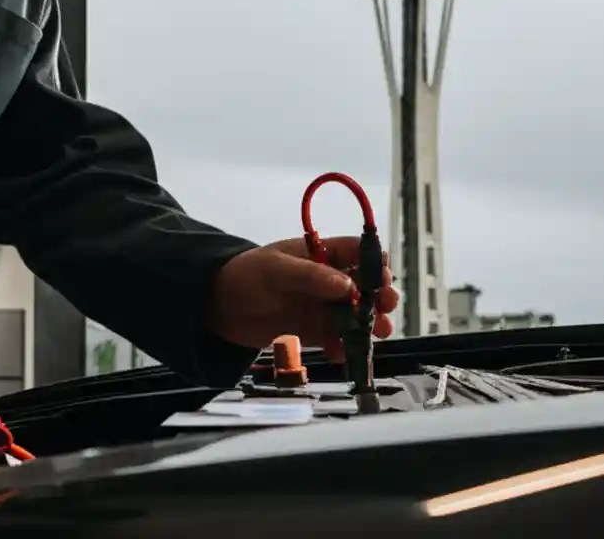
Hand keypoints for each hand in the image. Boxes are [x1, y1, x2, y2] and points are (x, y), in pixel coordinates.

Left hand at [210, 236, 399, 361]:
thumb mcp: (277, 270)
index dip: (373, 263)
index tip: (382, 279)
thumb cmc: (245, 276)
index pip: (356, 252)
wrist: (217, 306)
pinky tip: (342, 352)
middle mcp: (325, 280)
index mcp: (319, 254)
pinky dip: (342, 346)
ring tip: (378, 334)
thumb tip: (347, 285)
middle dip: (379, 296)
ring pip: (354, 314)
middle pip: (363, 285)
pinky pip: (335, 338)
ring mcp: (320, 306)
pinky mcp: (311, 330)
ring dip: (368, 324)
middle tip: (386, 308)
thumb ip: (311, 277)